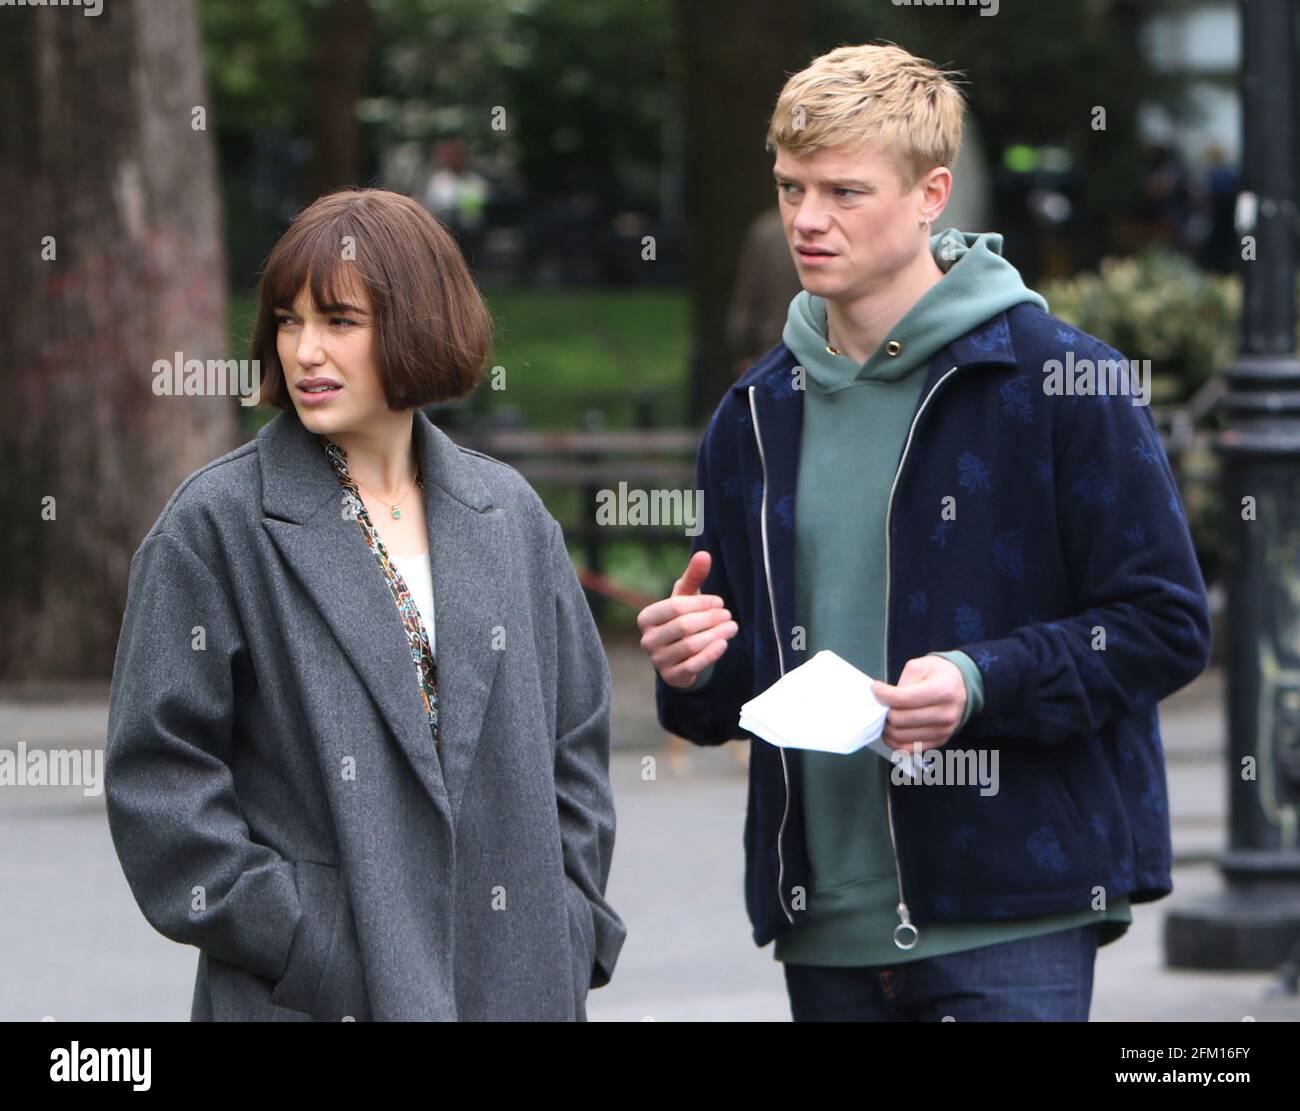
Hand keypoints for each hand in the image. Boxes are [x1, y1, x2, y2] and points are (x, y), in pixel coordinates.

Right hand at [636, 551, 738, 689]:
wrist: (680, 656)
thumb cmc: (682, 619)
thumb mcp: (686, 598)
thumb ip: (693, 576)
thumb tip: (704, 554)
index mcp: (646, 618)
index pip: (676, 607)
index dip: (701, 603)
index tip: (720, 602)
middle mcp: (647, 640)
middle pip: (683, 626)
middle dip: (710, 619)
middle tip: (729, 615)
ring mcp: (657, 661)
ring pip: (690, 646)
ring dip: (715, 635)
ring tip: (732, 627)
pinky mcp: (671, 677)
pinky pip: (693, 665)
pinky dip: (711, 654)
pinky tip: (724, 643)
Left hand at [871, 655, 966, 753]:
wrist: (961, 686)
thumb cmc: (940, 674)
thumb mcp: (922, 664)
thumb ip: (903, 680)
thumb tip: (887, 698)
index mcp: (942, 690)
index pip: (902, 699)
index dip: (883, 695)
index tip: (876, 689)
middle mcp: (945, 713)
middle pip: (900, 720)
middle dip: (883, 712)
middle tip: (881, 704)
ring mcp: (944, 730)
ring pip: (901, 737)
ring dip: (887, 728)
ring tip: (885, 716)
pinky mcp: (939, 741)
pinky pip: (909, 749)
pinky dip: (895, 742)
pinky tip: (892, 731)